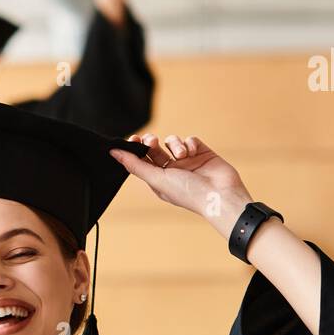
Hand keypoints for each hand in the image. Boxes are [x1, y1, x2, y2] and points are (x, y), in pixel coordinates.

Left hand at [110, 133, 252, 235]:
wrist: (220, 195)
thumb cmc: (188, 193)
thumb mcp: (157, 179)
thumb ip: (135, 165)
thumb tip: (113, 153)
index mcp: (158, 179)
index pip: (141, 159)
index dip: (135, 148)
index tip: (132, 139)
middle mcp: (171, 169)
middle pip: (154, 148)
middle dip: (151, 142)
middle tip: (151, 141)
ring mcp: (187, 161)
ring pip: (172, 141)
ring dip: (174, 144)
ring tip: (182, 154)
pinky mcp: (201, 152)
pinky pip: (190, 139)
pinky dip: (189, 143)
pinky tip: (193, 152)